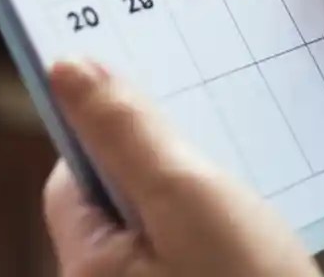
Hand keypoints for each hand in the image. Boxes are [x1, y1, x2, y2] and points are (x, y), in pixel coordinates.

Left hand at [42, 59, 320, 276]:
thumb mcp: (188, 196)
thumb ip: (126, 131)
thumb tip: (66, 67)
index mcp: (86, 267)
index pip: (75, 173)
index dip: (115, 134)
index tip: (164, 109)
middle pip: (119, 196)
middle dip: (166, 165)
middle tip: (221, 153)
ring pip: (161, 223)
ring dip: (200, 199)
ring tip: (248, 197)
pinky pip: (192, 252)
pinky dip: (219, 233)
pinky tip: (257, 235)